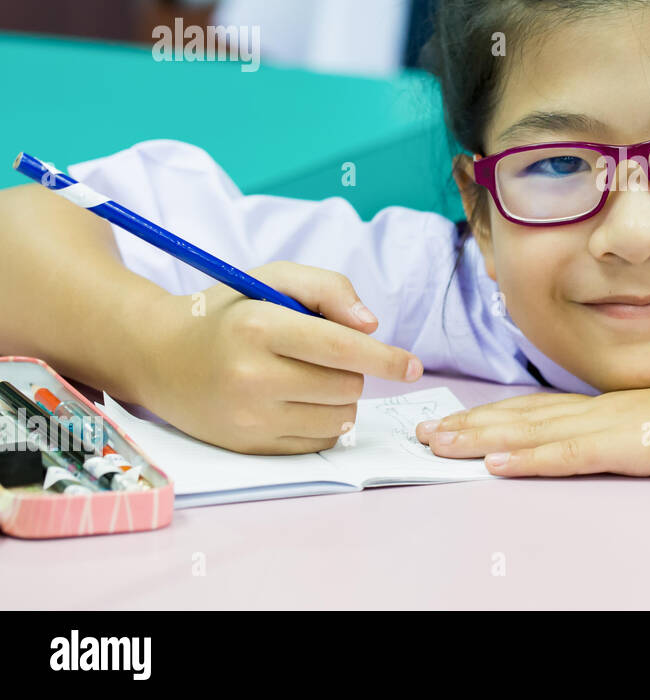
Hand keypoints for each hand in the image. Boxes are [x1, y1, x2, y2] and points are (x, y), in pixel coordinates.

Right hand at [143, 261, 421, 453]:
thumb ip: (327, 288)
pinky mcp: (249, 447)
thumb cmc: (228, 312)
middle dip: (351, 368)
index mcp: (258, 328)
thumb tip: (371, 326)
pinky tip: (296, 402)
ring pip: (339, 416)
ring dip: (340, 397)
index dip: (385, 358)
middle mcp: (251, 377)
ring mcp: (248, 419)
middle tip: (321, 355)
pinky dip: (322, 423)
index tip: (413, 366)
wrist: (159, 357)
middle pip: (347, 384)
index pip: (340, 348)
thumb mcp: (271, 279)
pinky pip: (318, 443)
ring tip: (306, 377)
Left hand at [415, 368, 649, 476]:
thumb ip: (639, 433)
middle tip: (423, 430)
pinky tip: (497, 464)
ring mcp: (614, 426)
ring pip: (534, 432)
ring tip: (439, 443)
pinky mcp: (631, 446)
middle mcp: (603, 411)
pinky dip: (530, 458)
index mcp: (612, 408)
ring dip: (481, 437)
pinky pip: (570, 455)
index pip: (539, 413)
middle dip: (470, 424)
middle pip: (523, 417)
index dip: (493, 416)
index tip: (456, 422)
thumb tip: (616, 443)